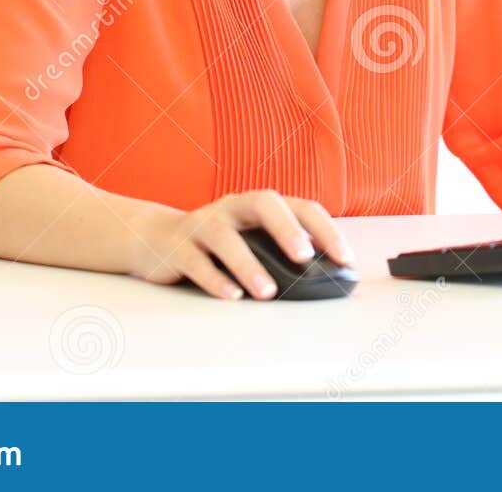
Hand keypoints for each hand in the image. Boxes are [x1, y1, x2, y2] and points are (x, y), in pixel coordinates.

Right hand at [129, 190, 353, 300]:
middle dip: (287, 229)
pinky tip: (231, 296)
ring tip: (267, 292)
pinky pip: (197, 262)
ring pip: (226, 237)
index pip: (301, 207)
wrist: (157, 238)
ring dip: (249, 264)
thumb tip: (328, 273)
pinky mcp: (178, 247)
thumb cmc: (219, 243)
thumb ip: (284, 249)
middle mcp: (234, 207)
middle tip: (305, 257)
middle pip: (264, 204)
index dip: (326, 230)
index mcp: (260, 205)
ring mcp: (204, 224)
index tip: (344, 257)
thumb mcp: (254, 239)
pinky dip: (215, 280)